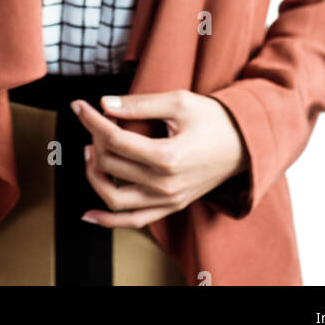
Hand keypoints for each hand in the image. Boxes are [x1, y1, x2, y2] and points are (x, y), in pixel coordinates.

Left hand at [71, 89, 248, 227]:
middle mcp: (165, 185)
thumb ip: (140, 103)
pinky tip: (88, 213)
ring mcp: (168, 201)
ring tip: (91, 152)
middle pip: (111, 165)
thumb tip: (105, 103)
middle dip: (94, 139)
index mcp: (168, 157)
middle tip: (95, 120)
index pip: (115, 139)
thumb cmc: (214, 120)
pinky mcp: (170, 207)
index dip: (91, 120)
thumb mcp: (179, 102)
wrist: (245, 145)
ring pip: (114, 199)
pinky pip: (133, 222)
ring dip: (94, 175)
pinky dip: (108, 221)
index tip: (79, 105)